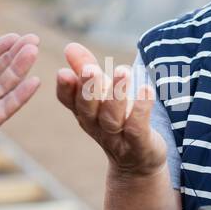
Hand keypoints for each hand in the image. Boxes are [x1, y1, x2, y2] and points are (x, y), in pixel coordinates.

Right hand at [55, 42, 165, 177]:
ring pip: (112, 118)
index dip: (66, 89)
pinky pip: (138, 128)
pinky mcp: (139, 144)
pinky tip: (147, 88)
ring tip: (123, 70)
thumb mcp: (100, 96)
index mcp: (84, 113)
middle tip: (91, 69)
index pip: (69, 101)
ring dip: (116, 94)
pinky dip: (142, 109)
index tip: (63, 72)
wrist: (138, 164)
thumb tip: (70, 46)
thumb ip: (86, 70)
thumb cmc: (117, 121)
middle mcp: (97, 126)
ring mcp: (118, 138)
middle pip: (88, 109)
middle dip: (89, 89)